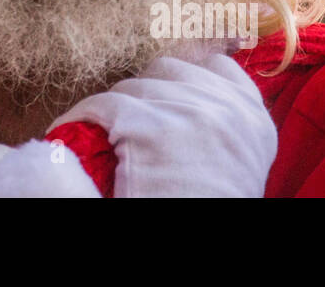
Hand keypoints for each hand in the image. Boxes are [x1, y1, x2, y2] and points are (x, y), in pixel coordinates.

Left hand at [48, 52, 277, 196]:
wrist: (201, 256)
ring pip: (135, 85)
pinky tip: (70, 129)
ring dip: (118, 106)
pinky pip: (102, 105)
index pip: (219, 68)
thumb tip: (189, 98)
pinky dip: (83, 116)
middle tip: (130, 121)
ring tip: (105, 132)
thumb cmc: (211, 204)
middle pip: (171, 71)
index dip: (186, 79)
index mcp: (254, 121)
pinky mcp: (146, 124)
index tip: (166, 96)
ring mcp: (187, 112)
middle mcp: (226, 109)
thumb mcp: (237, 165)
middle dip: (148, 92)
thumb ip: (223, 128)